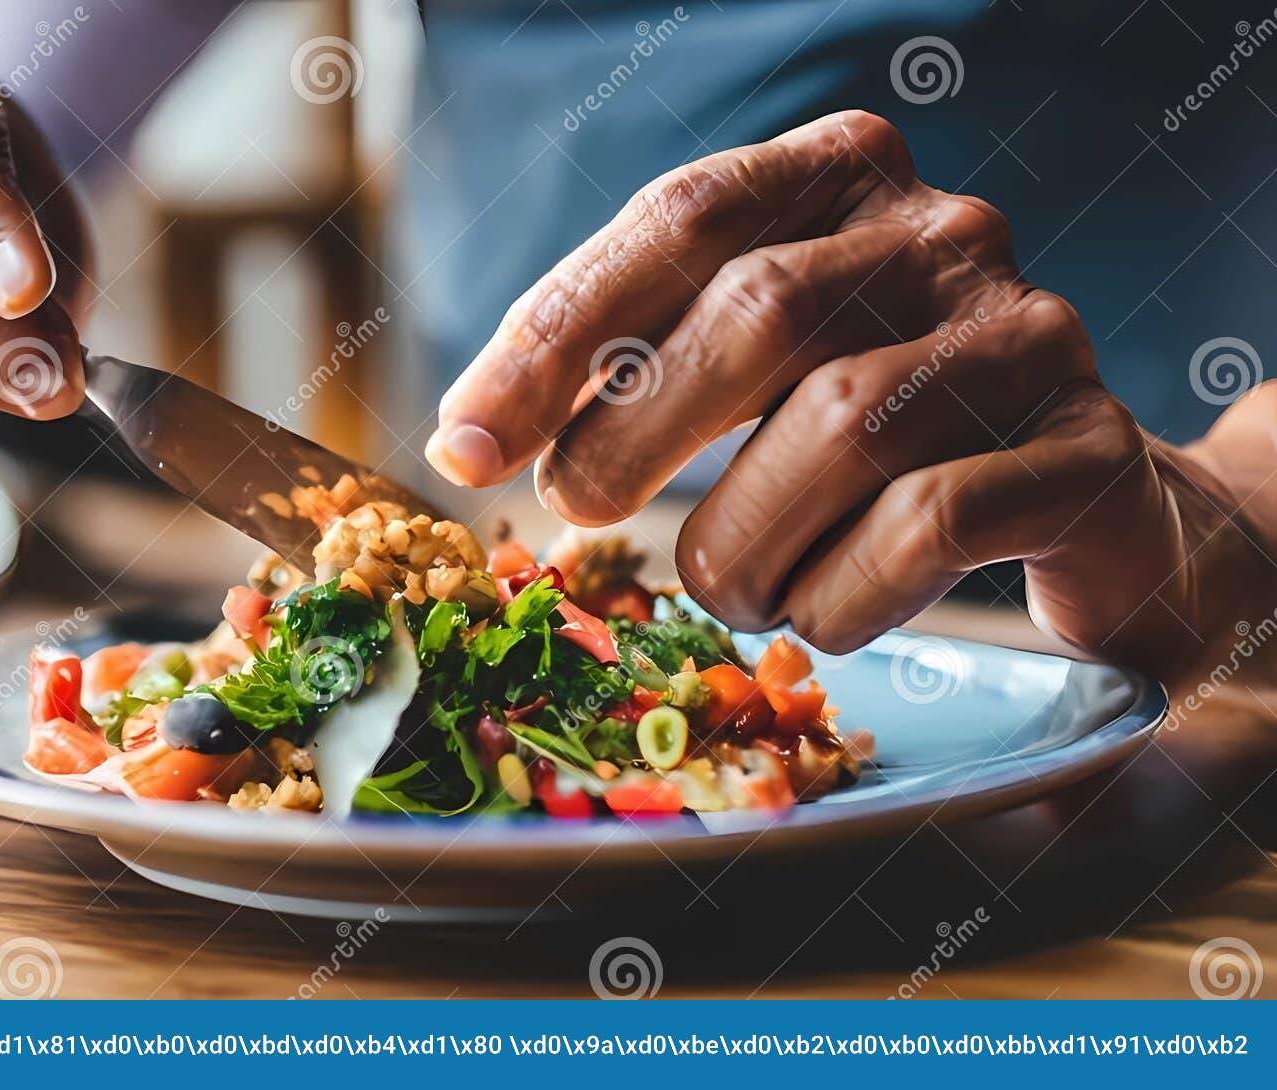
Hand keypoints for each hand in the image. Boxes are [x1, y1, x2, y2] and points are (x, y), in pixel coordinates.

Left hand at [428, 110, 1276, 673]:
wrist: (1084, 511)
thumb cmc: (872, 445)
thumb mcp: (747, 376)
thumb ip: (634, 370)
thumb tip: (467, 437)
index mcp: (843, 181)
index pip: (682, 217)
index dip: (558, 331)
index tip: (463, 443)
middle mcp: (946, 233)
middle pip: (763, 308)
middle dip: (637, 433)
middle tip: (577, 511)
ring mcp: (1030, 336)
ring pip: (843, 428)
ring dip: (742, 544)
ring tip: (726, 589)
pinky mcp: (1089, 451)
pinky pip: (929, 525)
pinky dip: (839, 595)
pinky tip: (822, 612)